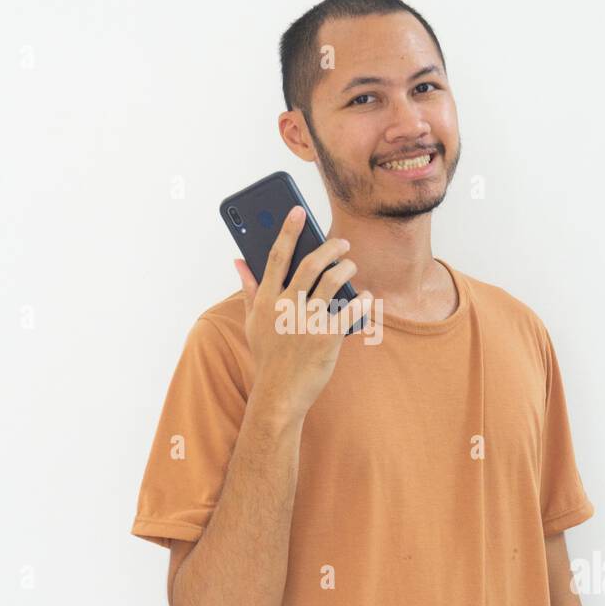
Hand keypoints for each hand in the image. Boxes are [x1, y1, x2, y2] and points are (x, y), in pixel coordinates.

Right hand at [234, 206, 372, 421]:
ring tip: (350, 266)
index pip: (276, 256)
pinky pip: (351, 310)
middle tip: (342, 243)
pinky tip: (365, 297)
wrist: (279, 394)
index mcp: (266, 301)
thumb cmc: (267, 357)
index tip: (298, 211)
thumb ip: (249, 290)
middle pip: (310, 264)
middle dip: (330, 247)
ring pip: (333, 281)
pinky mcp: (327, 338)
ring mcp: (306, 322)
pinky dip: (362, 300)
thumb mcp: (252, 323)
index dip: (287, 230)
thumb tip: (240, 262)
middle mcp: (285, 307)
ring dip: (346, 268)